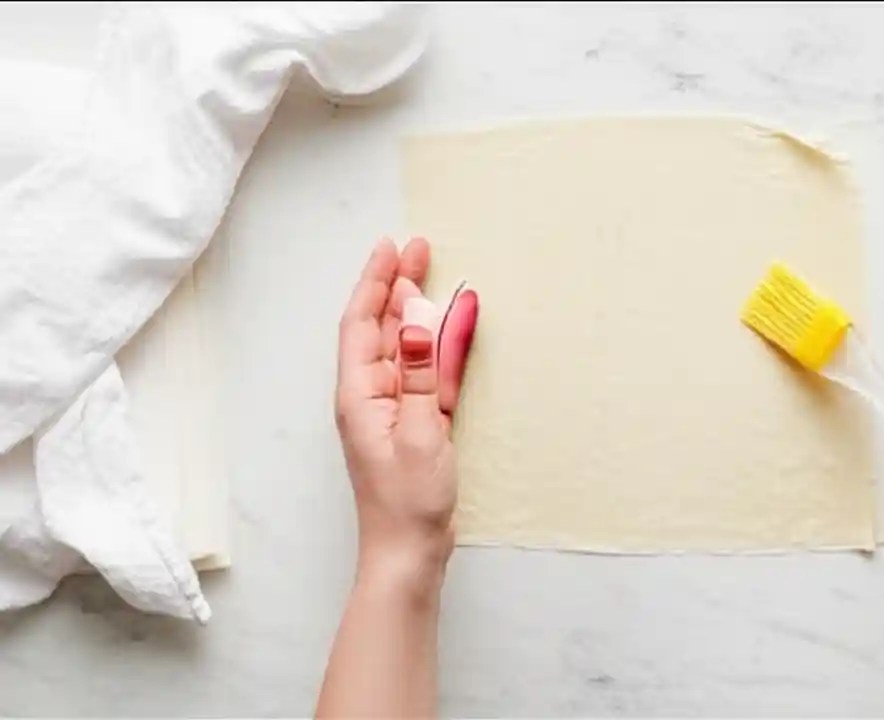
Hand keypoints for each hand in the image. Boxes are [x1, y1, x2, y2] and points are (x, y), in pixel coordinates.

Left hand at [335, 237, 478, 584]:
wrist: (409, 552)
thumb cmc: (407, 501)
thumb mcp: (420, 431)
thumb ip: (421, 372)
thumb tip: (419, 317)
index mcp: (359, 394)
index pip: (362, 324)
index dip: (375, 283)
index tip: (392, 248)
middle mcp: (371, 395)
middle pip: (382, 328)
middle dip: (397, 286)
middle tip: (420, 249)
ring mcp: (393, 409)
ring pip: (404, 347)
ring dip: (416, 311)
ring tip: (430, 274)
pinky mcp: (415, 424)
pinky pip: (425, 373)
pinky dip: (436, 347)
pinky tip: (448, 328)